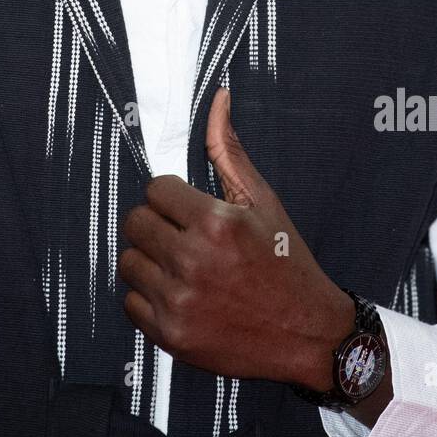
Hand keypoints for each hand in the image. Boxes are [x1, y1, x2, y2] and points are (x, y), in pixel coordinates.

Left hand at [118, 87, 356, 388]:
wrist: (307, 335)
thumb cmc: (286, 264)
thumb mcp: (263, 203)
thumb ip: (229, 152)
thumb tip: (219, 100)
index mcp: (215, 223)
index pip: (156, 190)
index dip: (173, 198)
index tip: (190, 211)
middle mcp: (193, 261)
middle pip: (136, 223)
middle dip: (157, 225)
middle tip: (185, 237)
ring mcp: (179, 301)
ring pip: (129, 261)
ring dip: (150, 261)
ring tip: (183, 266)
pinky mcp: (171, 335)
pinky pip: (131, 302)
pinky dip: (149, 298)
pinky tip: (180, 294)